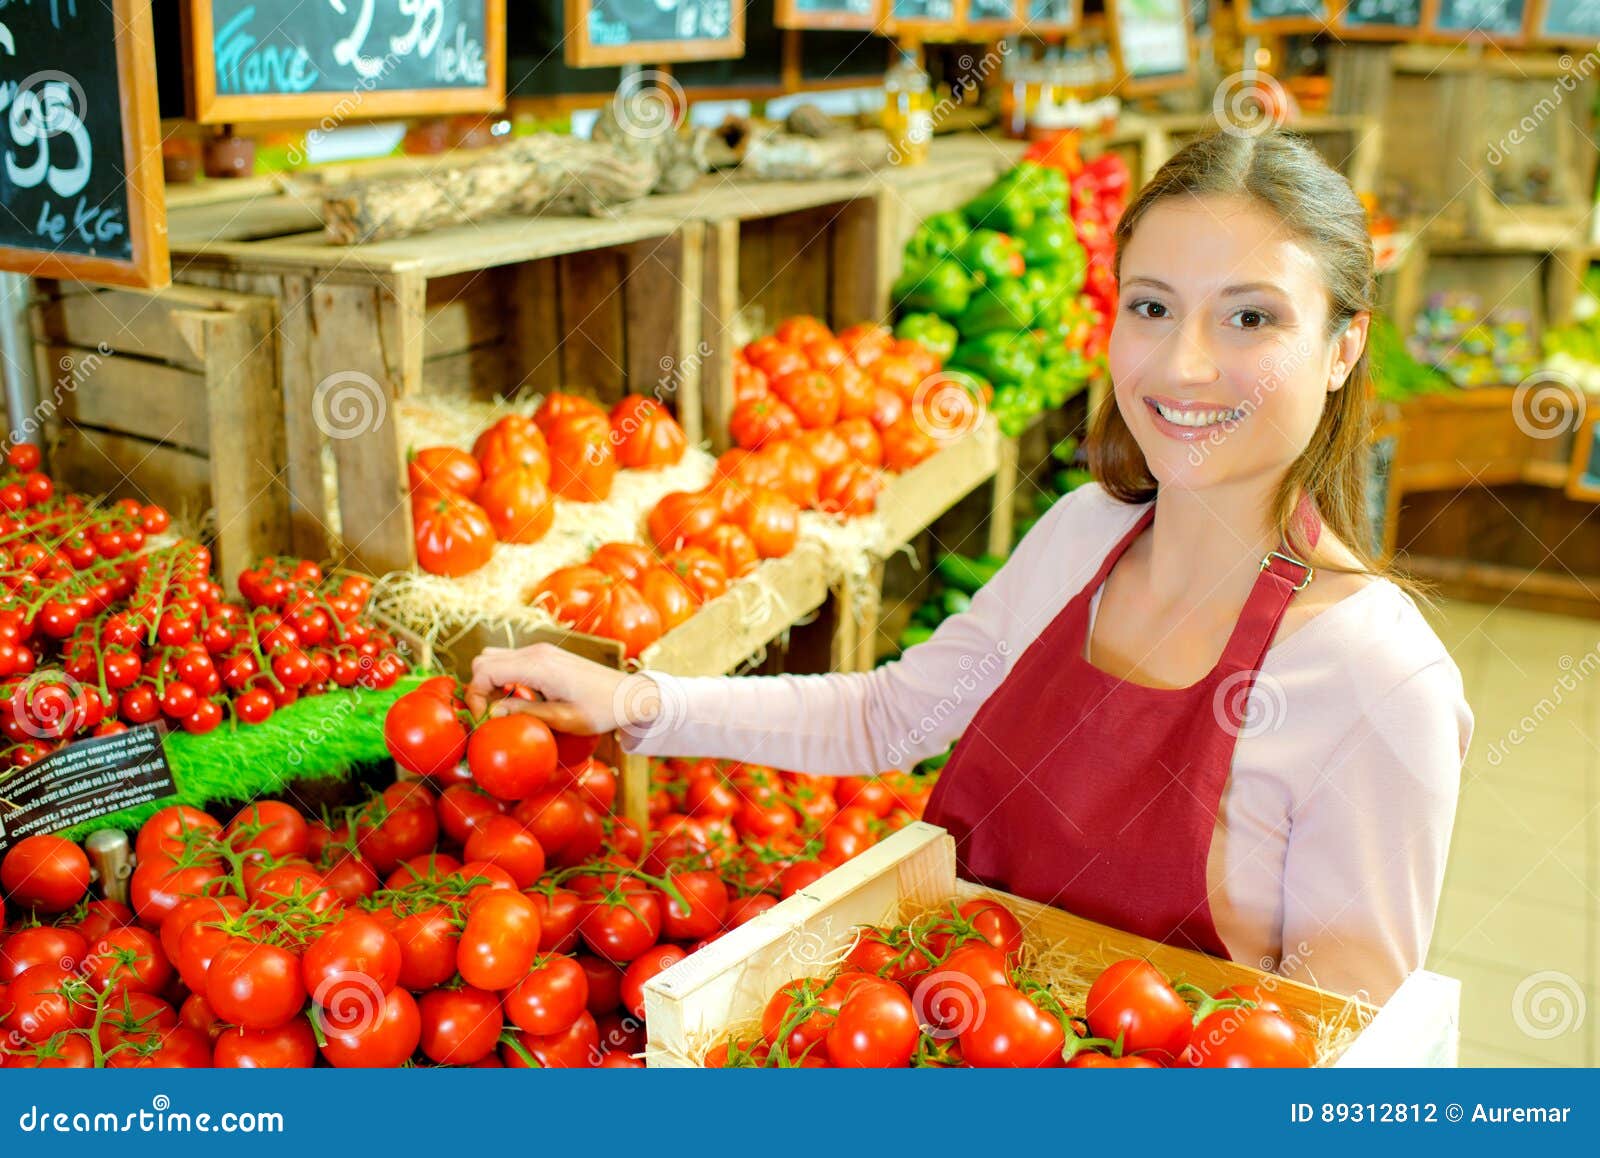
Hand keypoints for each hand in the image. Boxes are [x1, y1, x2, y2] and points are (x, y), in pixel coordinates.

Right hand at [464, 642, 662, 735]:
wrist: (629, 695)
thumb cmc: (601, 710)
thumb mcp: (564, 719)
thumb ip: (525, 714)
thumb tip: (491, 714)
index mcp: (538, 665)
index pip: (484, 670)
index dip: (474, 696)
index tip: (483, 720)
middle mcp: (535, 652)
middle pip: (484, 660)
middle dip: (478, 688)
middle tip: (489, 715)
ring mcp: (541, 651)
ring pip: (495, 658)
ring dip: (490, 682)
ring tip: (502, 709)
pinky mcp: (545, 656)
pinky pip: (511, 661)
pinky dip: (504, 679)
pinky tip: (519, 700)